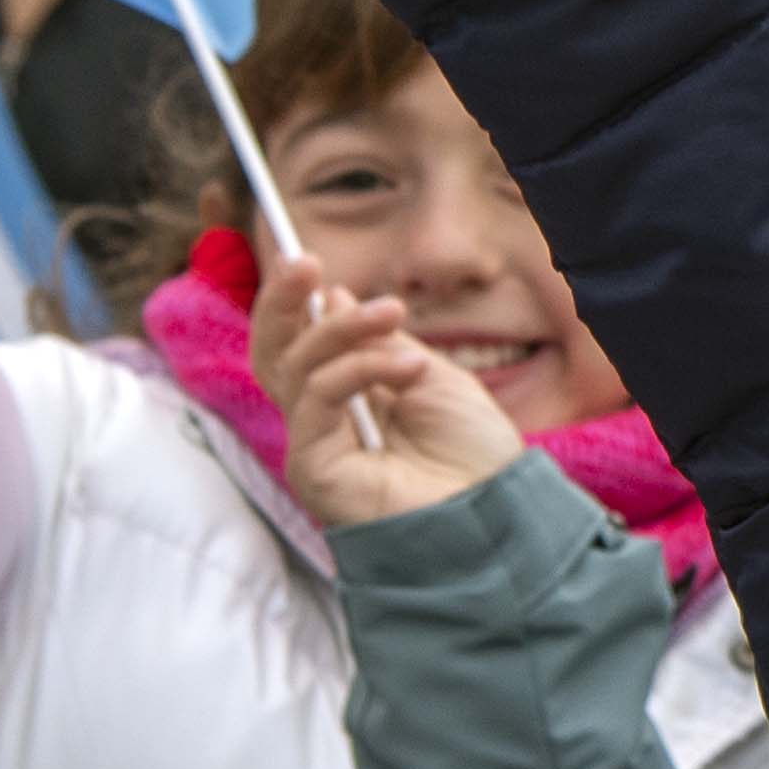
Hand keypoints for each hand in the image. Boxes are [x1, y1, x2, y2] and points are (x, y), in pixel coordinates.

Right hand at [252, 257, 525, 524]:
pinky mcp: (313, 471)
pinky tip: (409, 366)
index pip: (297, 343)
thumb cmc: (471, 451)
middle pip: (272, 354)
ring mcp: (313, 446)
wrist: (497, 508)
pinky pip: (316, 401)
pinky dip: (358, 370)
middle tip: (304, 261)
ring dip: (344, 329)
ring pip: (295, 368)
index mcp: (346, 397)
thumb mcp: (429, 375)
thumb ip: (378, 342)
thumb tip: (328, 296)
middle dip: (280, 302)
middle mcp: (320, 421)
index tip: (302, 259)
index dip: (289, 301)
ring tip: (394, 314)